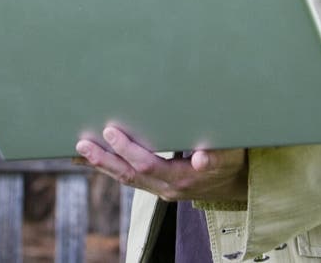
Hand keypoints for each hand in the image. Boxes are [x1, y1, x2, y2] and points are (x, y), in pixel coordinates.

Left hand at [76, 127, 247, 202]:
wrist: (238, 184)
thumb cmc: (233, 162)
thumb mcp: (231, 156)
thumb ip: (217, 157)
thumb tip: (201, 158)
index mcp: (182, 178)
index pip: (148, 165)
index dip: (128, 149)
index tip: (112, 132)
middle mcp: (168, 187)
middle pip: (130, 175)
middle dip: (105, 159)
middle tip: (84, 142)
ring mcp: (162, 189)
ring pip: (127, 179)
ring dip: (104, 164)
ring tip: (82, 149)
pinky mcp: (160, 185)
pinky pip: (132, 179)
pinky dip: (113, 168)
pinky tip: (99, 158)